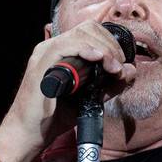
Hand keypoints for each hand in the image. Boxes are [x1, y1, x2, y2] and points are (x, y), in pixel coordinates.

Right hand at [0, 20, 136, 161]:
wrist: (30, 133)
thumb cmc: (55, 116)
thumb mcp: (89, 98)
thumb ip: (110, 84)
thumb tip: (131, 70)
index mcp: (62, 51)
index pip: (91, 31)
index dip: (111, 42)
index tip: (121, 62)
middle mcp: (52, 47)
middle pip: (89, 28)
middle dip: (111, 45)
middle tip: (119, 66)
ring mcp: (45, 53)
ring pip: (80, 35)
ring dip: (104, 49)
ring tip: (113, 67)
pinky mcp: (41, 64)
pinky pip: (65, 47)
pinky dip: (86, 50)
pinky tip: (98, 59)